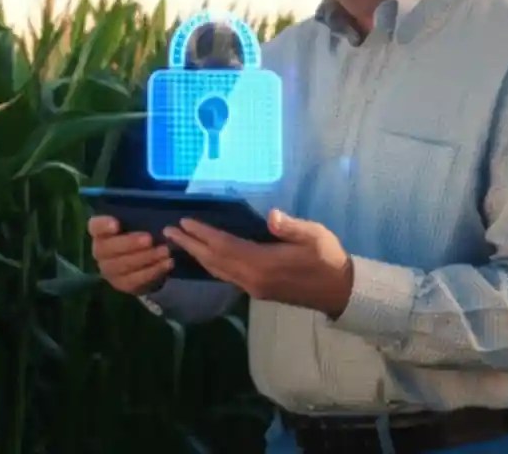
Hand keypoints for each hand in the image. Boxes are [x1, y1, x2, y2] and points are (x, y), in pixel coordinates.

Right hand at [87, 215, 173, 294]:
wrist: (147, 261)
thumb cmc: (140, 234)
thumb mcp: (139, 221)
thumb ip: (139, 215)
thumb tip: (150, 205)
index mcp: (101, 231)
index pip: (95, 226)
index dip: (103, 226)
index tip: (116, 224)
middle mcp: (100, 251)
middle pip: (107, 249)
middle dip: (129, 244)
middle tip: (149, 239)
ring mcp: (109, 270)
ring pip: (122, 266)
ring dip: (145, 258)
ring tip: (164, 251)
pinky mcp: (122, 284)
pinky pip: (135, 280)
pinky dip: (153, 271)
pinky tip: (167, 263)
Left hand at [163, 208, 353, 317]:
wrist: (340, 291)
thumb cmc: (328, 258)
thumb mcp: (314, 236)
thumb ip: (291, 227)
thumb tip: (272, 216)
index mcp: (263, 264)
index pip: (224, 247)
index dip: (203, 234)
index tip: (184, 222)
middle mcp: (252, 279)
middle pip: (214, 261)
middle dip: (190, 246)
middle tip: (168, 232)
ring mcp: (253, 288)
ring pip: (218, 271)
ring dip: (197, 256)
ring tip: (179, 243)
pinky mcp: (257, 291)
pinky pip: (226, 276)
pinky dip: (211, 264)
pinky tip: (205, 257)